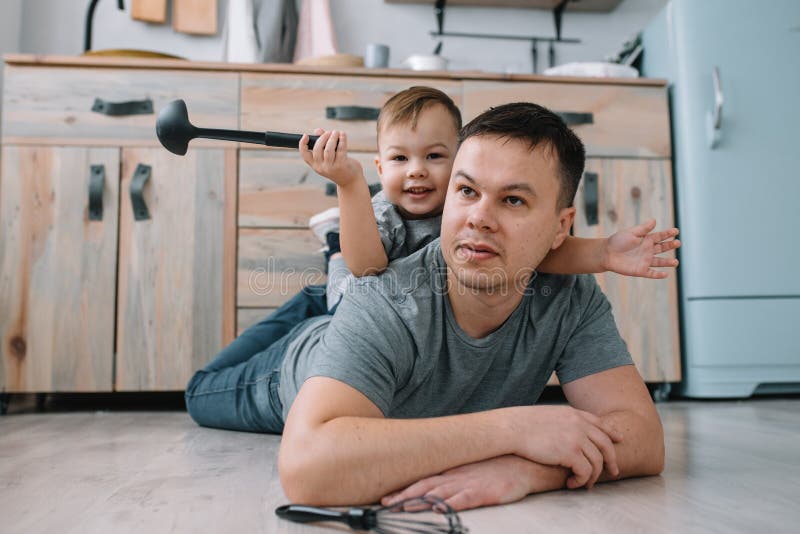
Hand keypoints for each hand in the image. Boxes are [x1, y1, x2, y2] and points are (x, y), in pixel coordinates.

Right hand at [299, 128, 363, 187]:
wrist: (350, 181)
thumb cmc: (339, 166)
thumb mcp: (329, 156)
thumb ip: (323, 142)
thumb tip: (318, 130)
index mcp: (315, 165)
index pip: (305, 155)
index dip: (302, 144)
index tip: (306, 135)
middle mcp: (321, 167)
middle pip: (317, 149)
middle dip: (323, 137)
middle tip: (329, 132)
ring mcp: (331, 167)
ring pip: (328, 149)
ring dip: (332, 138)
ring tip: (336, 132)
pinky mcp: (341, 165)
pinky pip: (340, 149)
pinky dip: (342, 140)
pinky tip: (343, 134)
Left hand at [381, 455, 538, 510]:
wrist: (523, 463)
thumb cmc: (495, 468)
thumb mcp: (469, 470)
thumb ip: (451, 478)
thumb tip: (432, 488)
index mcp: (451, 473)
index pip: (422, 482)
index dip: (403, 490)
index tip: (385, 498)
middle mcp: (456, 478)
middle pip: (425, 487)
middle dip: (404, 496)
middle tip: (385, 504)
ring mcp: (469, 484)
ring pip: (440, 494)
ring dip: (420, 501)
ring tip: (403, 507)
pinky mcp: (484, 493)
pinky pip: (465, 499)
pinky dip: (451, 504)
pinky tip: (440, 509)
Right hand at [511, 405, 622, 489]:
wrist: (511, 428)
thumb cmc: (520, 424)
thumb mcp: (546, 415)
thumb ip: (561, 422)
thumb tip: (564, 434)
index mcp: (573, 414)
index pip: (599, 423)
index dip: (611, 433)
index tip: (619, 439)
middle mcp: (579, 424)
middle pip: (606, 444)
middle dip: (612, 460)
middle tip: (613, 472)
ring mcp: (577, 438)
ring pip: (597, 462)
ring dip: (593, 476)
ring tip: (584, 484)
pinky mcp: (571, 453)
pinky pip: (586, 471)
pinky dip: (581, 481)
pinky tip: (571, 484)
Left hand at [604, 219, 679, 277]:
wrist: (606, 254)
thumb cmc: (617, 241)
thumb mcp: (631, 233)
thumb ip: (643, 229)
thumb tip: (654, 220)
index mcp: (646, 240)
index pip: (660, 236)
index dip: (668, 234)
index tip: (676, 231)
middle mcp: (647, 250)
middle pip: (662, 248)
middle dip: (670, 246)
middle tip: (678, 243)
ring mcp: (645, 261)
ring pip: (659, 262)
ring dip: (667, 262)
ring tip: (676, 262)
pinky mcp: (640, 270)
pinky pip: (651, 273)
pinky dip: (658, 275)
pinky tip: (665, 274)